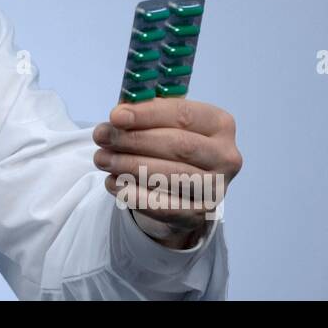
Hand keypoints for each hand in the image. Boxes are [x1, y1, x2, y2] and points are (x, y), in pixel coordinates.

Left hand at [92, 98, 241, 249]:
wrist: (182, 188)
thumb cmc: (169, 144)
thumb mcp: (161, 121)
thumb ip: (144, 112)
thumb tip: (119, 115)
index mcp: (220, 124)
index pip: (183, 115)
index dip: (147, 114)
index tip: (115, 116)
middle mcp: (225, 156)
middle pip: (178, 145)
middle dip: (134, 140)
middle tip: (102, 137)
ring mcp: (216, 188)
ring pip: (170, 176)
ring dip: (129, 166)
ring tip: (102, 158)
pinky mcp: (200, 215)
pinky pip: (164, 206)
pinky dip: (134, 195)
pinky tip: (113, 182)